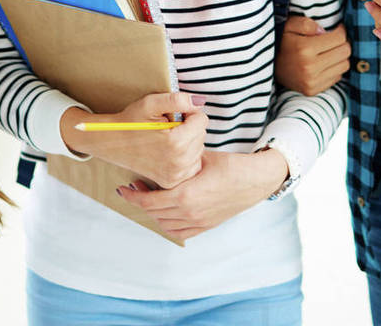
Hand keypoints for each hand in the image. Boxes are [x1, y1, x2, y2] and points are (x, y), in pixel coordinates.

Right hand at [61, 92, 207, 188]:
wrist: (112, 143)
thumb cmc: (131, 121)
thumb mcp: (150, 103)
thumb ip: (178, 100)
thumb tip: (200, 102)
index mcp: (175, 142)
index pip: (202, 120)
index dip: (188, 113)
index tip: (173, 116)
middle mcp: (178, 162)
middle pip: (202, 135)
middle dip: (189, 128)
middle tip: (167, 127)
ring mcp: (176, 175)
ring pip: (199, 150)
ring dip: (188, 142)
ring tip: (167, 139)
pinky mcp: (172, 182)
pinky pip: (192, 165)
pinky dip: (185, 157)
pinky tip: (170, 152)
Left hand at [117, 148, 288, 239]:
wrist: (256, 180)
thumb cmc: (230, 165)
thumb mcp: (201, 157)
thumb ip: (179, 159)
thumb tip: (160, 149)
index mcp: (185, 195)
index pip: (149, 201)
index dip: (133, 196)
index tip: (124, 187)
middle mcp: (189, 213)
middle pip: (153, 213)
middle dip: (139, 201)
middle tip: (133, 189)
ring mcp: (198, 222)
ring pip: (164, 224)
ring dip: (153, 213)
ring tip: (149, 198)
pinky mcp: (206, 226)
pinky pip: (180, 232)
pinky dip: (168, 225)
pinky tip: (166, 213)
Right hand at [275, 16, 352, 95]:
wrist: (268, 66)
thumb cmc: (281, 41)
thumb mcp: (289, 25)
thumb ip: (307, 23)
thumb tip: (324, 31)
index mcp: (305, 49)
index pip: (339, 38)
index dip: (340, 30)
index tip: (336, 28)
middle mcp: (310, 67)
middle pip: (345, 52)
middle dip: (343, 43)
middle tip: (335, 39)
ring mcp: (311, 81)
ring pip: (344, 65)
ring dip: (340, 56)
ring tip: (329, 51)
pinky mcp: (312, 90)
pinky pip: (337, 77)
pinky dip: (334, 69)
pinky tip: (323, 63)